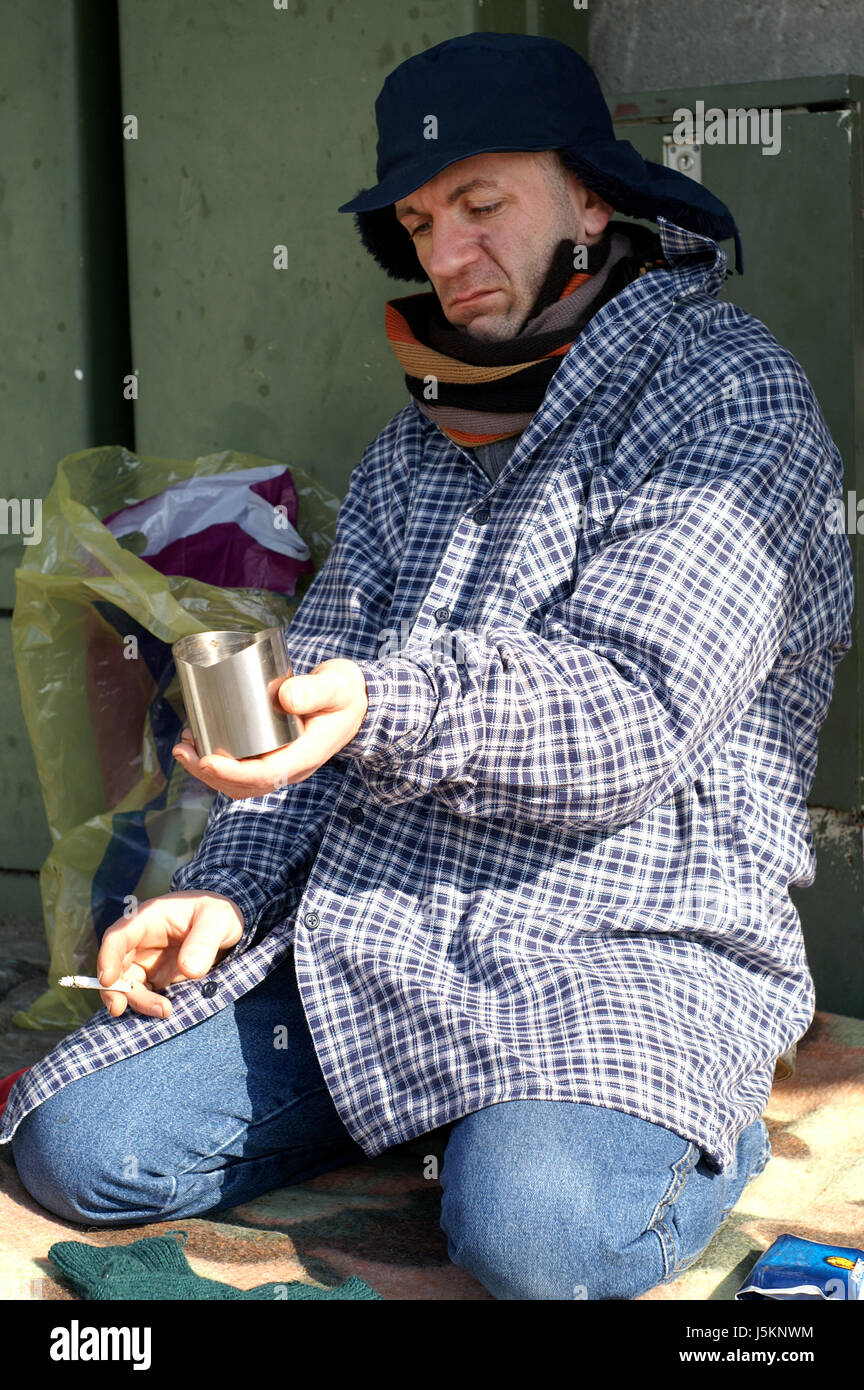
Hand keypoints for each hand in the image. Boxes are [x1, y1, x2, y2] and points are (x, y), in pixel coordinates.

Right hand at [96, 891, 244, 1018]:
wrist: (228, 926)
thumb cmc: (219, 914)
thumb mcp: (218, 920)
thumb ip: (204, 941)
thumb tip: (189, 970)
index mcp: (149, 918)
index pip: (118, 936)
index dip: (108, 957)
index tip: (109, 980)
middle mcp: (141, 940)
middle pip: (116, 965)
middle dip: (114, 988)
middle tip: (119, 1009)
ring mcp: (147, 960)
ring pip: (128, 984)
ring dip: (137, 1001)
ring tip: (165, 1010)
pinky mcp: (156, 978)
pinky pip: (143, 994)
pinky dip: (147, 1005)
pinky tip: (165, 1010)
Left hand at [171, 657, 368, 799]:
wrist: (354, 702)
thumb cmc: (344, 692)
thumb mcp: (336, 686)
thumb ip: (314, 690)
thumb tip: (286, 697)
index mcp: (305, 756)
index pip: (264, 775)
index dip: (232, 772)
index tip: (206, 759)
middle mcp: (291, 767)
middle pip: (245, 785)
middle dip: (209, 774)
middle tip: (182, 750)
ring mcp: (281, 764)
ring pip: (239, 783)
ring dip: (207, 771)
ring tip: (183, 748)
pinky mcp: (272, 756)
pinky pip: (241, 770)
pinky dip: (216, 763)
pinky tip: (199, 743)